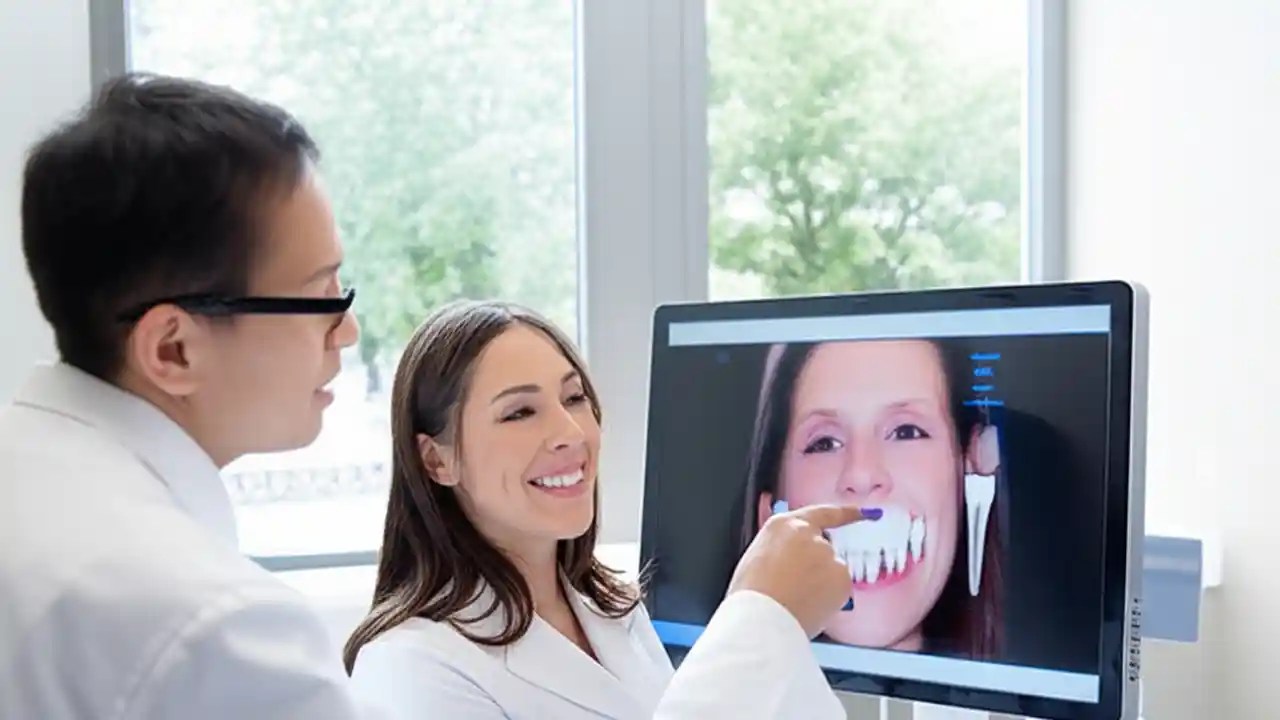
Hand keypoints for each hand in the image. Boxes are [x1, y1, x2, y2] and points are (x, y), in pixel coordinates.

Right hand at [727, 504, 877, 637]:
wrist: (763, 618)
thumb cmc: (752, 594)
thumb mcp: (758, 558)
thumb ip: (782, 551)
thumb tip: (794, 563)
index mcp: (783, 525)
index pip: (822, 513)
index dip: (847, 513)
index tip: (866, 512)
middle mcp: (810, 535)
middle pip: (823, 548)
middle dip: (816, 567)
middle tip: (797, 589)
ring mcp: (828, 555)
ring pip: (831, 571)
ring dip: (821, 584)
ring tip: (797, 602)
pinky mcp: (842, 577)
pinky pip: (838, 589)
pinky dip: (829, 599)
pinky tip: (810, 608)